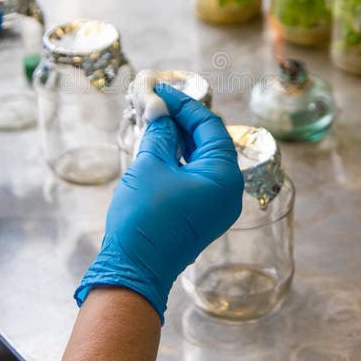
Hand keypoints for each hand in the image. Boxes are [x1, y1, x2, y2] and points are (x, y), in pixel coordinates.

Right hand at [75, 82, 243, 321]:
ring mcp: (215, 206)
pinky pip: (194, 176)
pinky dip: (178, 158)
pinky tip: (157, 144)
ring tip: (152, 118)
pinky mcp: (200, 214)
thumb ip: (160, 131)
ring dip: (178, 138)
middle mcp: (227, 191)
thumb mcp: (151, 165)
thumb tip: (160, 109)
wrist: (133, 270)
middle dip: (181, 119)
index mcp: (224, 177)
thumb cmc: (144, 219)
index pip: (209, 126)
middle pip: (208, 141)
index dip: (184, 104)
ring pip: (200, 158)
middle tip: (155, 101)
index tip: (161, 89)